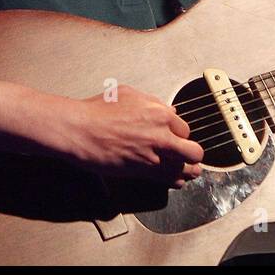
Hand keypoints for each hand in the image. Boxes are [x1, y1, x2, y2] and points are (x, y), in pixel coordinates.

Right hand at [58, 84, 204, 188]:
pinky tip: (174, 179)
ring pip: (184, 169)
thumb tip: (169, 111)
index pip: (185, 129)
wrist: (80, 130)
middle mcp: (161, 136)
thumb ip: (153, 102)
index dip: (180, 134)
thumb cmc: (98, 110)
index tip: (175, 137)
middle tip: (187, 155)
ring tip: (189, 171)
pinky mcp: (143, 172)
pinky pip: (169, 180)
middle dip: (192, 154)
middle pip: (194, 152)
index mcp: (159, 113)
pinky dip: (174, 181)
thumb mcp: (128, 94)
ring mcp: (153, 156)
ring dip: (187, 170)